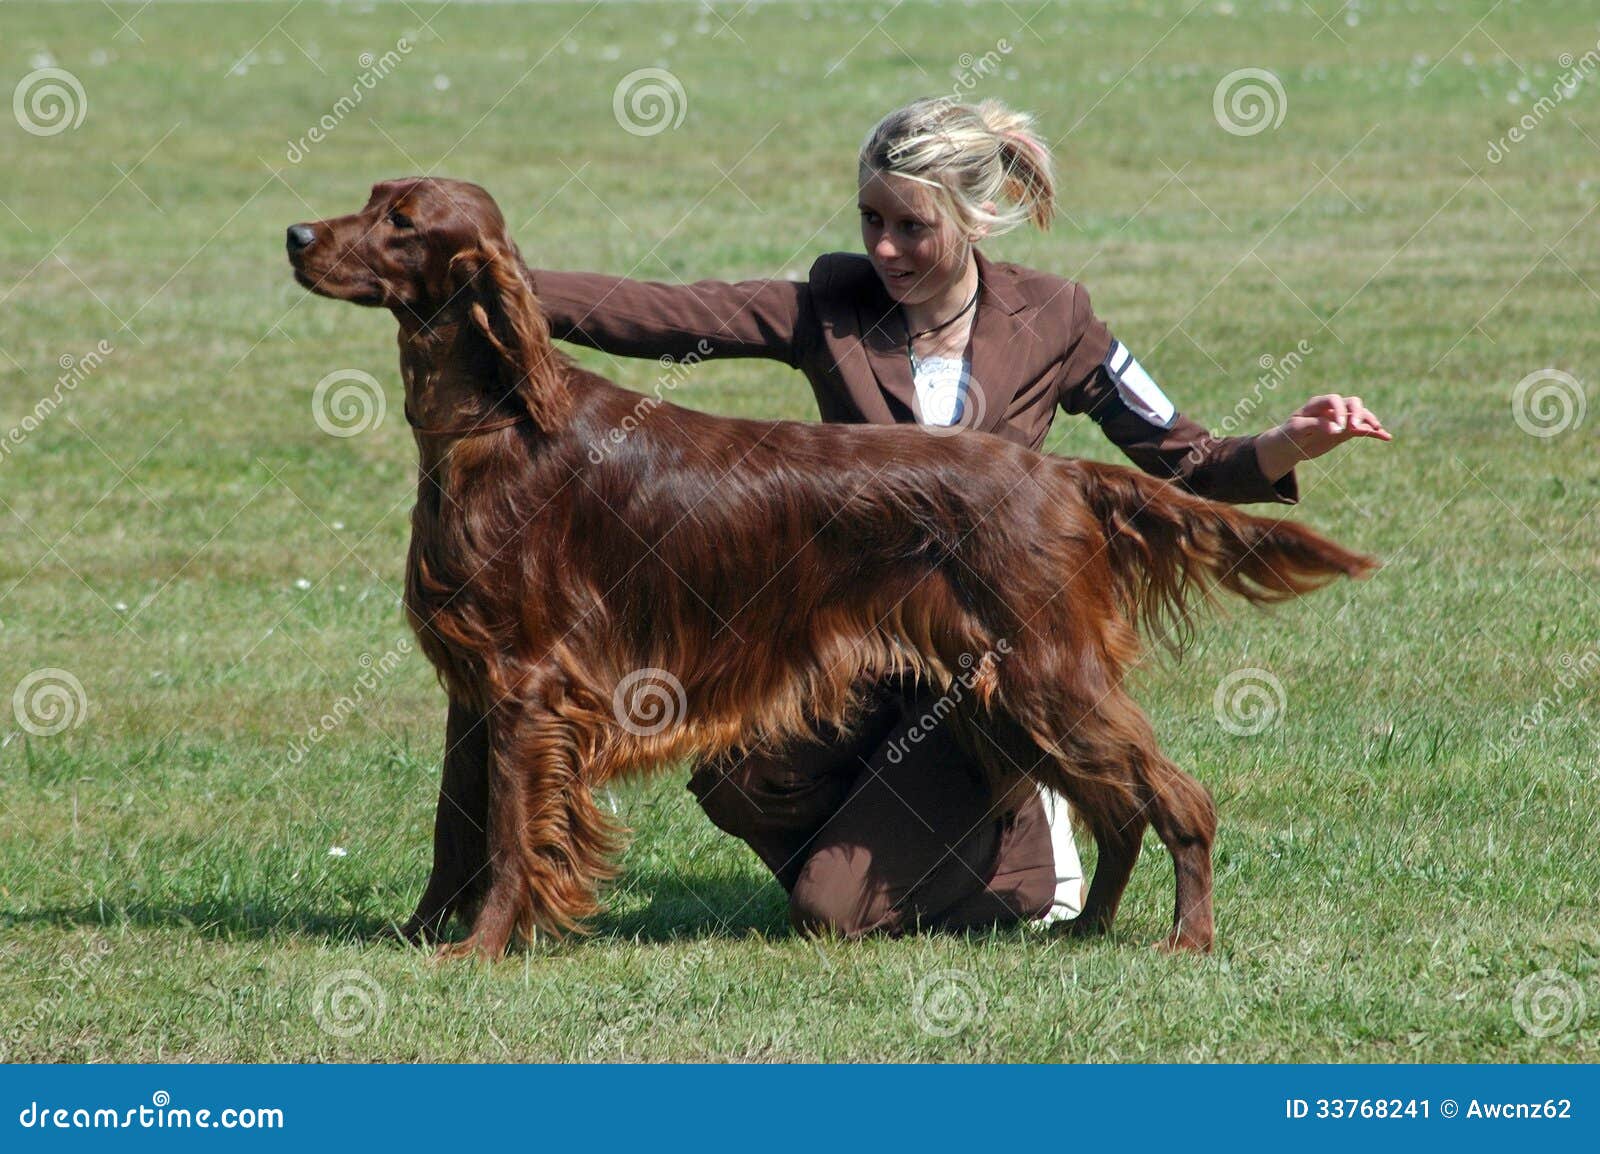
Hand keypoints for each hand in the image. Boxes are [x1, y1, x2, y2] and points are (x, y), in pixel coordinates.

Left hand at [1255, 393, 1390, 481]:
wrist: (1289, 446)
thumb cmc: (1289, 434)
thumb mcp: (1297, 429)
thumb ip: (1315, 425)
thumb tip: (1336, 428)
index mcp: (1317, 405)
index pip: (1334, 400)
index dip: (1339, 410)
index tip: (1338, 427)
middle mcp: (1333, 409)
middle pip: (1352, 403)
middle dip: (1358, 413)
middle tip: (1355, 428)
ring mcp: (1341, 419)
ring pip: (1361, 415)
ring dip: (1369, 421)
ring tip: (1377, 429)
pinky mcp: (1346, 431)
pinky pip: (1363, 429)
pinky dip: (1374, 432)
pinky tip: (1386, 437)